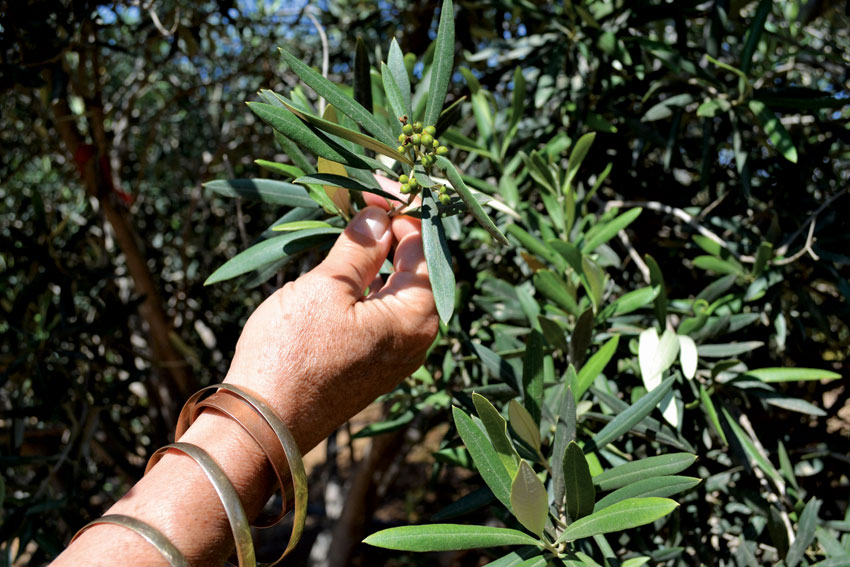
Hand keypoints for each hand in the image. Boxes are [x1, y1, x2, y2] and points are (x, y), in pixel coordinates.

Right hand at [223, 176, 438, 451]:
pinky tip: (343, 271)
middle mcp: (417, 338)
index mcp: (417, 315)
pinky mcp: (373, 366)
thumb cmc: (292, 353)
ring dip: (375, 258)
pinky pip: (380, 314)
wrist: (263, 424)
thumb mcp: (326, 287)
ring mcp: (396, 356)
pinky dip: (366, 286)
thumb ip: (359, 247)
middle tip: (360, 203)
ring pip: (395, 291)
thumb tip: (379, 216)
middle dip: (390, 233)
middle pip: (414, 269)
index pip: (424, 248)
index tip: (375, 187)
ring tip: (348, 230)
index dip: (402, 212)